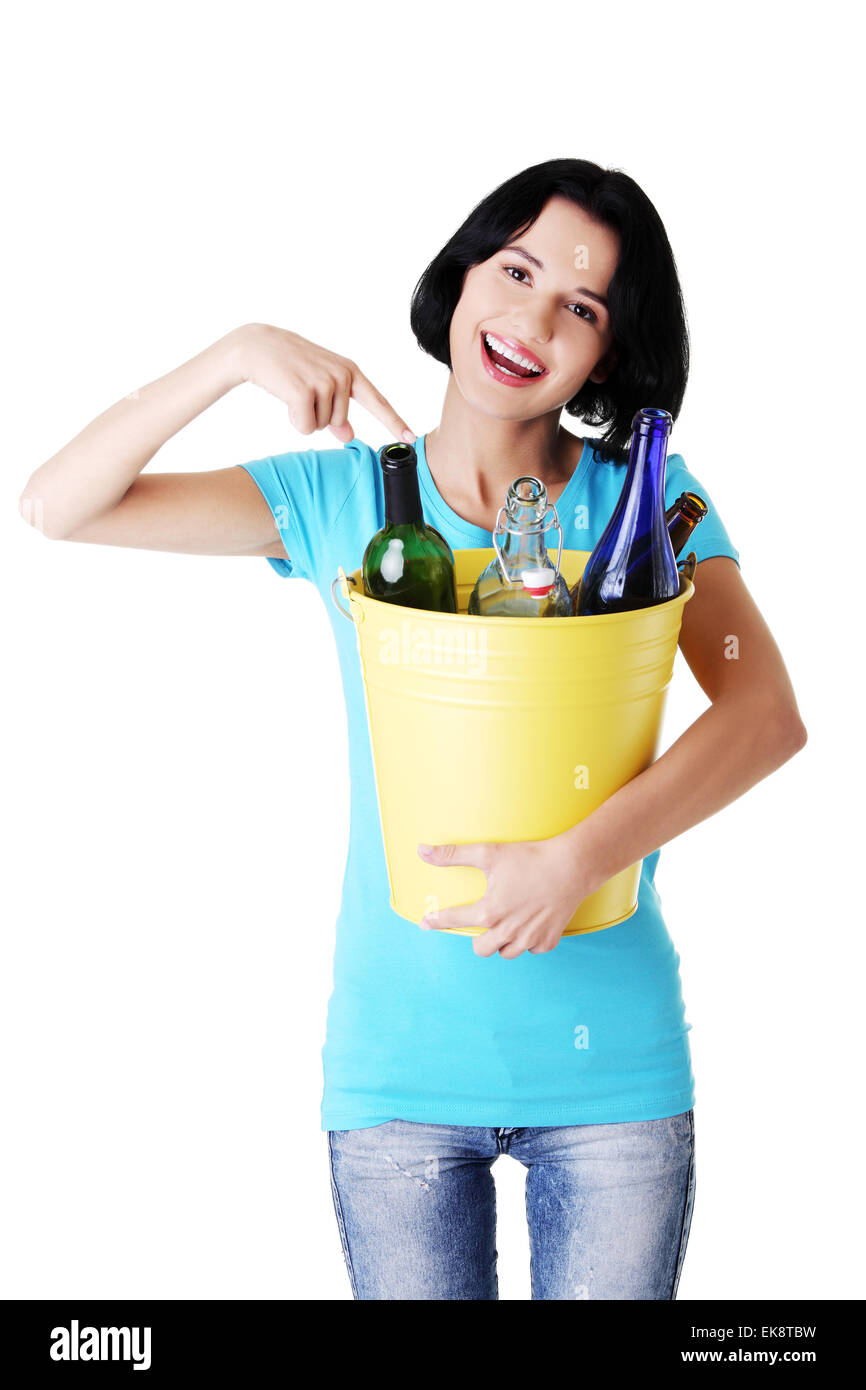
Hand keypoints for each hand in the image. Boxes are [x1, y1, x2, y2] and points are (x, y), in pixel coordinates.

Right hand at [232, 322, 415, 444]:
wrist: (258, 346)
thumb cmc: (290, 366)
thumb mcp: (319, 385)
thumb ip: (337, 411)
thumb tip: (349, 436)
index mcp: (350, 372)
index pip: (378, 402)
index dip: (394, 422)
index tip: (411, 438)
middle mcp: (342, 375)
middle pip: (339, 423)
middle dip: (318, 416)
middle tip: (302, 391)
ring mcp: (325, 382)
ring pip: (320, 426)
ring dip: (303, 416)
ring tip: (292, 390)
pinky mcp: (305, 391)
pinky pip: (305, 427)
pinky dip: (293, 420)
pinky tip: (285, 397)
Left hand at [416, 834, 596, 958]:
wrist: (572, 866)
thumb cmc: (529, 858)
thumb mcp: (489, 853)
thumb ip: (453, 855)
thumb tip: (421, 851)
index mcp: (489, 911)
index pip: (453, 920)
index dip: (436, 921)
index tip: (426, 923)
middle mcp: (507, 930)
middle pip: (480, 949)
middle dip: (478, 937)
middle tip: (485, 920)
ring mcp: (529, 939)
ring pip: (505, 952)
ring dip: (502, 941)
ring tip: (508, 921)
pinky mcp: (548, 941)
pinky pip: (530, 950)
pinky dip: (526, 940)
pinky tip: (529, 923)